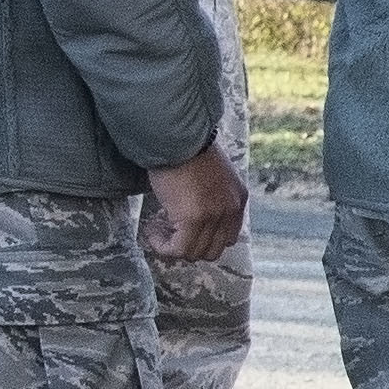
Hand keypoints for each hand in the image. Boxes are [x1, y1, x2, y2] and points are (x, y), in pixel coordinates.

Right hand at [145, 146, 248, 266]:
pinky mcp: (194, 219)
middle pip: (212, 250)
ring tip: (155, 227)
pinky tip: (149, 230)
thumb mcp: (211, 175)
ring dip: (172, 245)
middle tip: (166, 229)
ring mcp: (215, 216)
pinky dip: (162, 245)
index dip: (202, 238)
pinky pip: (178, 249)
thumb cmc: (185, 149)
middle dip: (188, 245)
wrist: (175, 135)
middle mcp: (231, 210)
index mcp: (238, 198)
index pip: (228, 238)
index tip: (181, 228)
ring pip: (194, 252)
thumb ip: (211, 197)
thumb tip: (190, 216)